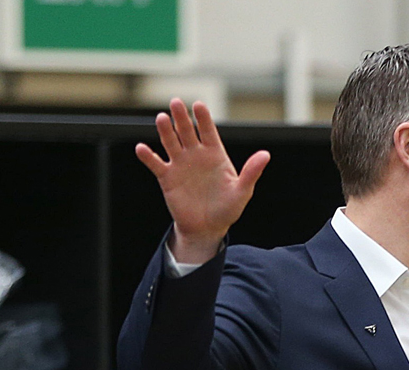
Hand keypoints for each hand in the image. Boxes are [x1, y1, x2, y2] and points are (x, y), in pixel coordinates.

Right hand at [135, 98, 269, 262]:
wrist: (208, 228)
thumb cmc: (228, 208)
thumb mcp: (242, 191)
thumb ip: (251, 172)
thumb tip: (266, 154)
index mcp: (215, 155)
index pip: (209, 131)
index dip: (204, 118)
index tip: (199, 105)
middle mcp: (196, 155)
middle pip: (187, 131)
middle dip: (182, 118)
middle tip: (176, 102)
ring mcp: (180, 164)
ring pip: (170, 142)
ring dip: (165, 131)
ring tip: (162, 118)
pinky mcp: (167, 178)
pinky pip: (156, 164)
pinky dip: (148, 156)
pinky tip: (142, 148)